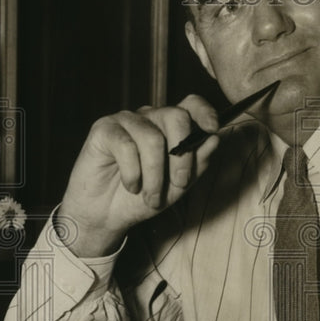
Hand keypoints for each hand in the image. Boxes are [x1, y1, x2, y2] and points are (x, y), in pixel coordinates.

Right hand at [58, 96, 219, 256]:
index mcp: (171, 127)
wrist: (107, 215)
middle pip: (176, 117)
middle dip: (182, 156)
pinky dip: (133, 174)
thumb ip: (198, 163)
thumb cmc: (142, 198)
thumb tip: (215, 140)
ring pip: (152, 138)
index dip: (205, 112)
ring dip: (155, 176)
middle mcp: (150, 118)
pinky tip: (131, 186)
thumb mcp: (178, 186)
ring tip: (151, 197)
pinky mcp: (104, 129)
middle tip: (179, 183)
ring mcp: (127, 121)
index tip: (212, 129)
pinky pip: (126, 146)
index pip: (191, 105)